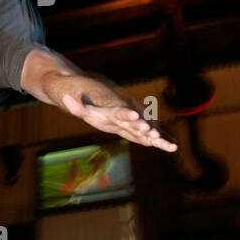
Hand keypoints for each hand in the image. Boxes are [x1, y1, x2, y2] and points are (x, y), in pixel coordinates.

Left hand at [61, 93, 177, 150]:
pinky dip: (160, 141)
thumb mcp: (81, 107)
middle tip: (153, 132)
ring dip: (156, 137)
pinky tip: (172, 147)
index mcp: (112, 108)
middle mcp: (126, 113)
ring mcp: (133, 121)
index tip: (135, 115)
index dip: (127, 114)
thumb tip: (66, 99)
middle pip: (136, 121)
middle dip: (144, 127)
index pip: (120, 111)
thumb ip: (76, 106)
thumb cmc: (88, 102)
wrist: (95, 92)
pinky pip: (149, 136)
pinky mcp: (135, 128)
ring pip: (146, 130)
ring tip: (171, 146)